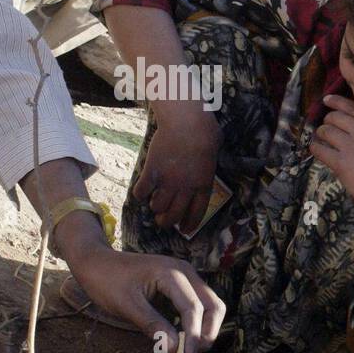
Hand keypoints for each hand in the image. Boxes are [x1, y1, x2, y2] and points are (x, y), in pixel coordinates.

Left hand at [64, 240, 224, 352]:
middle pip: (213, 305)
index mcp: (172, 273)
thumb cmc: (107, 281)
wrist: (97, 262)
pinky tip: (185, 337)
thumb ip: (152, 325)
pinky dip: (199, 322)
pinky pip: (201, 304)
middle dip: (207, 333)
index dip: (193, 336)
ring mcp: (187, 276)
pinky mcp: (184, 283)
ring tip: (190, 349)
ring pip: (211, 305)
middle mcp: (186, 272)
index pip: (193, 308)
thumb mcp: (126, 306)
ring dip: (206, 329)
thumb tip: (174, 349)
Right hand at [132, 111, 220, 231]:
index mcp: (204, 185)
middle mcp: (186, 188)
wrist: (187, 122)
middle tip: (162, 221)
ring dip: (155, 207)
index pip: (197, 213)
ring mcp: (168, 181)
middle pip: (174, 215)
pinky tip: (141, 191)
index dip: (190, 224)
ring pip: (157, 206)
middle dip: (167, 222)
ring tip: (154, 203)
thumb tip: (204, 168)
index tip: (184, 229)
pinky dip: (140, 194)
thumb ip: (206, 168)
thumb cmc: (205, 133)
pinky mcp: (152, 171)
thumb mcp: (214, 156)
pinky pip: (141, 191)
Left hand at [309, 95, 353, 217]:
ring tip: (322, 139)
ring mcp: (351, 146)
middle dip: (329, 119)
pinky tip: (316, 149)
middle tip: (327, 126)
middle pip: (336, 116)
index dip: (337, 102)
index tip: (328, 100)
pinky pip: (319, 149)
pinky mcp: (340, 162)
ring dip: (321, 133)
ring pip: (326, 130)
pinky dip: (315, 147)